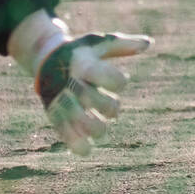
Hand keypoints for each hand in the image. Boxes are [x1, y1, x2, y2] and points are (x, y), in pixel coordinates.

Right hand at [35, 33, 150, 154]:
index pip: (101, 74)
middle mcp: (69, 81)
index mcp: (82, 63)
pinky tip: (86, 151)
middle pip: (88, 96)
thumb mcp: (100, 43)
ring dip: (92, 127)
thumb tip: (149, 43)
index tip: (120, 82)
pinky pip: (61, 128)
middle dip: (107, 106)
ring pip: (74, 116)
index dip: (116, 81)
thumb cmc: (81, 52)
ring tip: (102, 131)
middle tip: (113, 110)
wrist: (46, 59)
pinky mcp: (53, 111)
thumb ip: (123, 45)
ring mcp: (60, 98)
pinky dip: (73, 141)